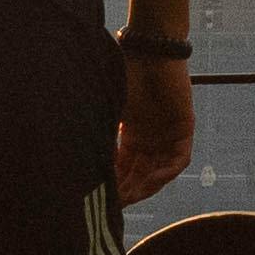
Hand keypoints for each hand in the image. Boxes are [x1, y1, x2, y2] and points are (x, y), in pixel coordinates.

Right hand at [109, 36, 197, 201]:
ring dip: (146, 186)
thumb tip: (69, 154)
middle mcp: (151, 138)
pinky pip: (179, 159)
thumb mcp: (108, 109)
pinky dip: (167, 171)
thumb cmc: (124, 72)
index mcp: (132, 134)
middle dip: (128, 191)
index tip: (102, 198)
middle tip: (116, 205)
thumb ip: (98, 130)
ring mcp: (168, 135)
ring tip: (131, 197)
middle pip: (141, 174)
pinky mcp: (185, 129)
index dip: (114, 183)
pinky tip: (153, 179)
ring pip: (159, 171)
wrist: (148, 50)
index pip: (123, 168)